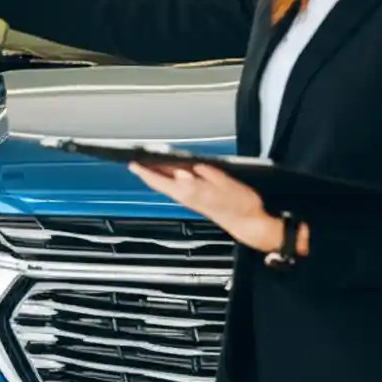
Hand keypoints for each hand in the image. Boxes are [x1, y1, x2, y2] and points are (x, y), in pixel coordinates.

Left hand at [129, 162, 304, 254]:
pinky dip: (170, 178)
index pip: (159, 180)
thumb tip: (180, 171)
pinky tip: (171, 171)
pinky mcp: (196, 201)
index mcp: (190, 191)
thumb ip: (201, 174)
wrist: (249, 223)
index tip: (132, 163)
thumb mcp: (223, 182)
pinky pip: (176, 188)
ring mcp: (190, 200)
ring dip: (158, 174)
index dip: (144, 171)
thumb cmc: (240, 203)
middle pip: (160, 183)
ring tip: (151, 160)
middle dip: (148, 171)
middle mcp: (186, 197)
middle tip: (138, 158)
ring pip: (167, 185)